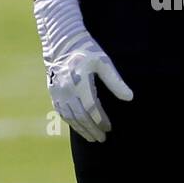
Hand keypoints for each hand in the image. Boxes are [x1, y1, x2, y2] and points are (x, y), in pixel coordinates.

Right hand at [34, 0, 132, 142]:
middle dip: (92, 129)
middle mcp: (67, 90)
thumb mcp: (104, 63)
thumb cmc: (87, 51)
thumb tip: (129, 98)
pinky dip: (71, 122)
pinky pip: (61, 112)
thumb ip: (115, 81)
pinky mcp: (53, 93)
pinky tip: (78, 128)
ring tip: (92, 138)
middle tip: (102, 139)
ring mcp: (58, 93)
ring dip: (81, 129)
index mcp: (80, 83)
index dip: (101, 120)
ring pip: (70, 117)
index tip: (109, 128)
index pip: (91, 108)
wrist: (62, 43)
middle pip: (80, 116)